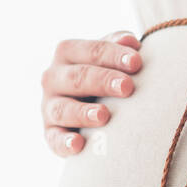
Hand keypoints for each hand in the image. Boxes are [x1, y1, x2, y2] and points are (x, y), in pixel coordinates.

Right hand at [41, 31, 142, 156]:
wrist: (87, 107)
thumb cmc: (104, 75)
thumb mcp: (109, 57)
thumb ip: (116, 45)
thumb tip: (129, 41)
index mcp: (67, 53)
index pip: (90, 51)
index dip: (113, 55)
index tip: (136, 62)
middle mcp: (53, 78)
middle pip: (77, 77)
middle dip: (103, 81)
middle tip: (127, 87)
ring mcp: (49, 107)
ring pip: (62, 109)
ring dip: (83, 112)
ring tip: (104, 116)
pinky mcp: (50, 133)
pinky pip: (54, 139)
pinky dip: (64, 142)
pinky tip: (78, 144)